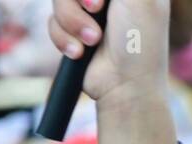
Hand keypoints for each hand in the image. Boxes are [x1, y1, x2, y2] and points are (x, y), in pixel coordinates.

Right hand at [48, 0, 170, 106]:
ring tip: (93, 40)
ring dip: (73, 21)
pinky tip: (82, 52)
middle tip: (97, 7)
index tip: (95, 3)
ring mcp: (87, 11)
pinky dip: (65, 38)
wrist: (125, 88)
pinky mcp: (72, 31)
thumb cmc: (140, 41)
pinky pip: (52, 23)